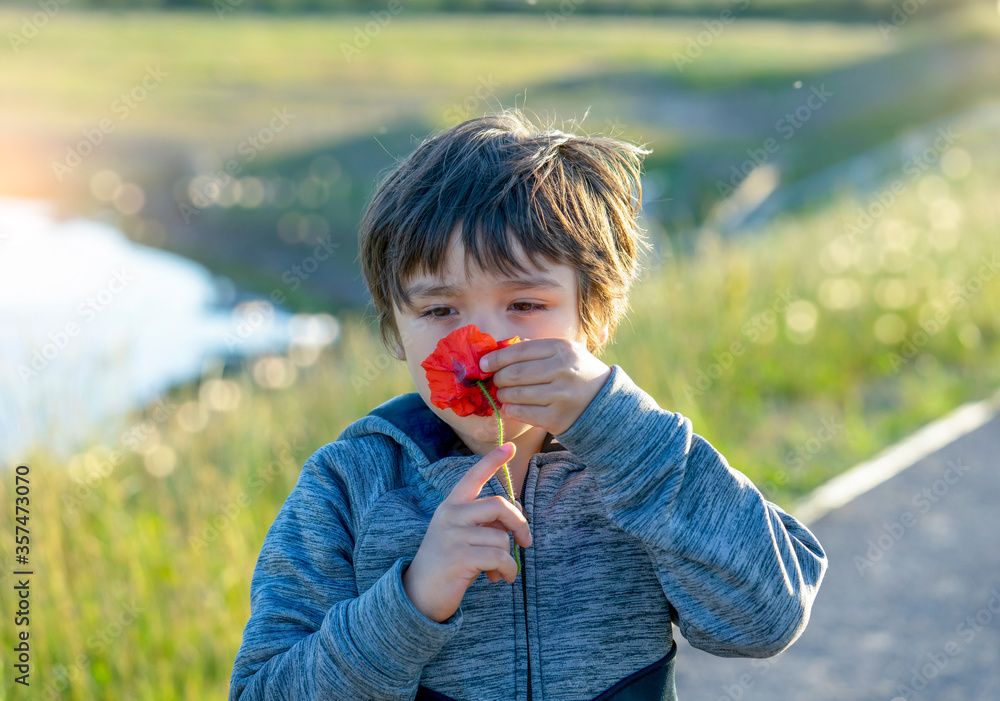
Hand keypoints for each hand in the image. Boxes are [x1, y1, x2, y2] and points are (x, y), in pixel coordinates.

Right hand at [402, 443, 532, 622]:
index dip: (493, 460)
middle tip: (526, 541)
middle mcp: (451, 515)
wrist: (418, 595)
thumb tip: (518, 513)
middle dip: (520, 523)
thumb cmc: (447, 563)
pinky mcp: (460, 557)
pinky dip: (508, 569)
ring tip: (500, 570)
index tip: (511, 446)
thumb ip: (485, 522)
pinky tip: (502, 578)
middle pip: (500, 505)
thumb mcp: (462, 536)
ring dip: (510, 557)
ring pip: (502, 537)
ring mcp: (454, 535)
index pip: (474, 476)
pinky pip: (500, 557)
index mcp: (451, 505)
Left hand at [479, 337, 611, 435]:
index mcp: (562, 348)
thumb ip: (534, 348)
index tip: (483, 364)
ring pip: (516, 395)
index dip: (496, 358)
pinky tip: (511, 407)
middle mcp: (562, 369)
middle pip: (514, 374)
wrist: (605, 402)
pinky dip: (511, 410)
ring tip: (503, 394)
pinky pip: (523, 413)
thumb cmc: (576, 372)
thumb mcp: (563, 352)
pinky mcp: (557, 418)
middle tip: (495, 381)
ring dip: (503, 395)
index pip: (519, 351)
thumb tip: (499, 348)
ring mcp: (561, 395)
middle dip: (498, 379)